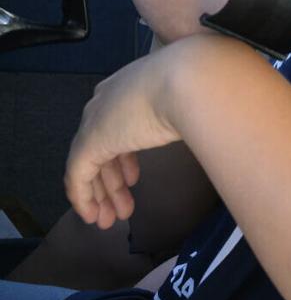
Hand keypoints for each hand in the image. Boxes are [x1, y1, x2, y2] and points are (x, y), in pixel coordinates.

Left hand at [65, 43, 188, 229]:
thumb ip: (183, 113)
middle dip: (112, 182)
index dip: (123, 158)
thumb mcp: (189, 99)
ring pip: (89, 166)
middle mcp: (105, 103)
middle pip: (102, 149)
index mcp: (127, 88)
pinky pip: (78, 177)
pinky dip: (84, 199)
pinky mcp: (89, 143)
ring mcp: (95, 122)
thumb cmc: (198, 86)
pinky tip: (93, 216)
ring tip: (111, 220)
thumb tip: (202, 125)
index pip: (116, 128)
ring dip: (101, 195)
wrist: (188, 80)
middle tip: (124, 208)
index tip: (133, 179)